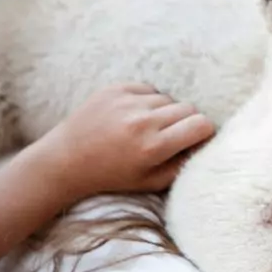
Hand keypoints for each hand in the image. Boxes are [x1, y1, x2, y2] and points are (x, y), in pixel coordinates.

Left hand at [36, 83, 215, 198]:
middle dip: (186, 122)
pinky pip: (149, 89)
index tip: (196, 138)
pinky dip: (147, 101)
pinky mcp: (116, 89)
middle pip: (189, 108)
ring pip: (168, 99)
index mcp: (154, 147)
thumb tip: (205, 145)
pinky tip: (133, 115)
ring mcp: (128, 102)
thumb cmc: (112, 176)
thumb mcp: (151, 182)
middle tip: (171, 134)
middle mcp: (143, 121)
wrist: (65, 160)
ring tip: (147, 127)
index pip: (202, 124)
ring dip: (165, 112)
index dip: (204, 132)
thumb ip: (183, 165)